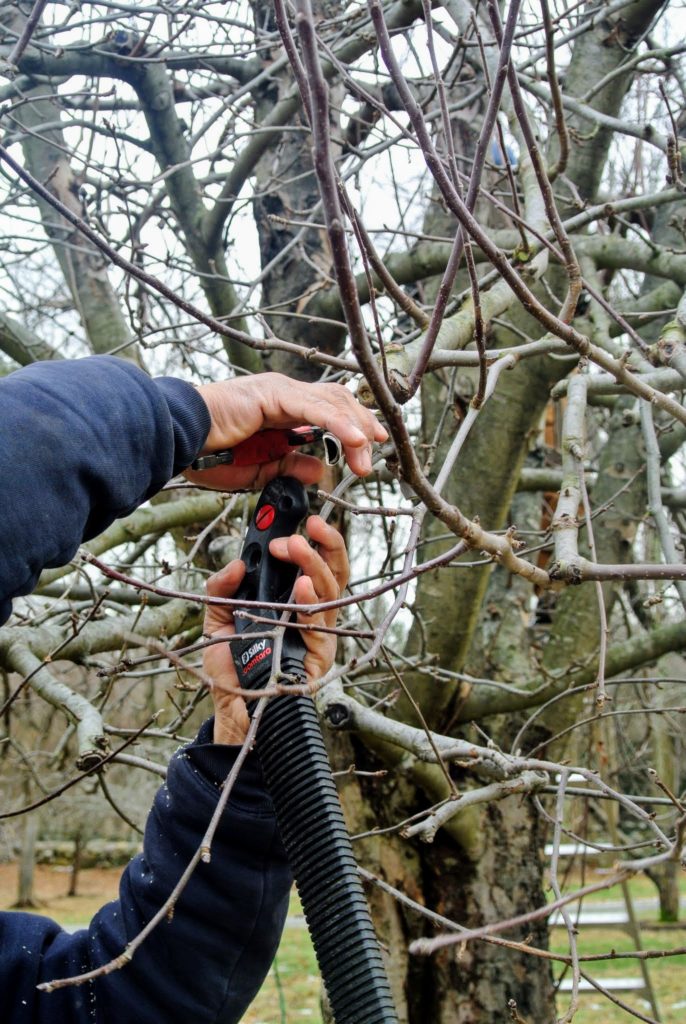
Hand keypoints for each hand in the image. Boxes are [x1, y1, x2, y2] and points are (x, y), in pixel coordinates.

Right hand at [185, 373, 386, 490]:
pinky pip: (313, 408)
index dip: (354, 425)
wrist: (179, 441)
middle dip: (362, 427)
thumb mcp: (259, 470)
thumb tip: (319, 469)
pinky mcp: (272, 394)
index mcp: (281, 409)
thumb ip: (289, 467)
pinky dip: (338, 423)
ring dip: (355, 428)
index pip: (329, 409)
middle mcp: (284, 394)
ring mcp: (278, 390)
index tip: (370, 449)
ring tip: (368, 452)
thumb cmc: (209, 453)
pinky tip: (355, 439)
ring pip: (332, 402)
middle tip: (375, 453)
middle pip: (337, 402)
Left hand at [202, 516, 348, 744]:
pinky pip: (321, 625)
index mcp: (295, 600)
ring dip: (315, 566)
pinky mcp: (318, 657)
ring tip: (297, 547)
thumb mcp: (217, 617)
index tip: (301, 518)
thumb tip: (235, 563)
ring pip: (331, 593)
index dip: (316, 539)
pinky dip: (312, 602)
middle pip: (334, 572)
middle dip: (324, 545)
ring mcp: (319, 635)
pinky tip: (303, 587)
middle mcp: (313, 614)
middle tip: (304, 528)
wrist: (231, 708)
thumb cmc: (231, 665)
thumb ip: (222, 587)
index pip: (315, 562)